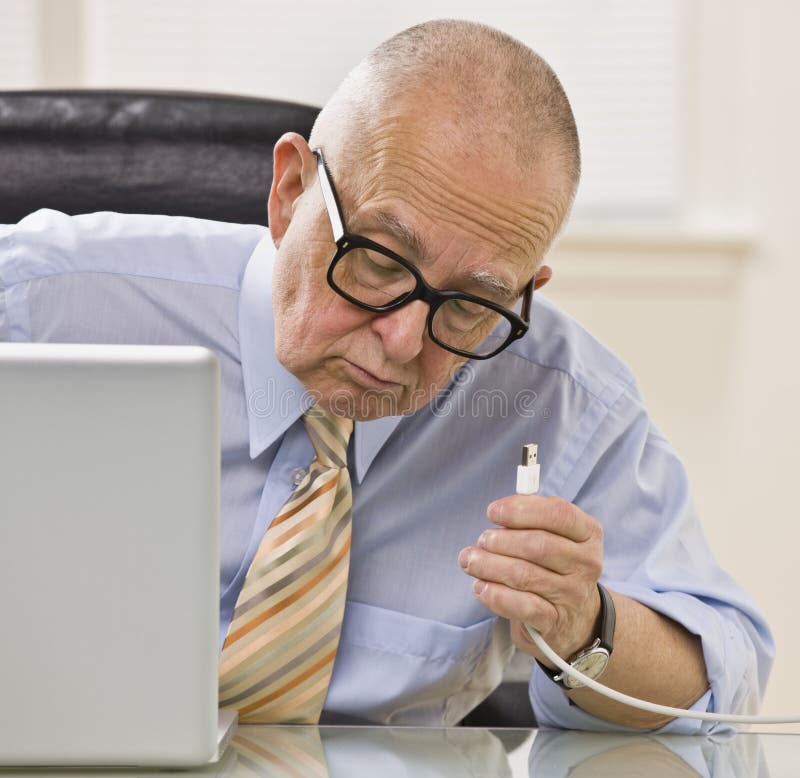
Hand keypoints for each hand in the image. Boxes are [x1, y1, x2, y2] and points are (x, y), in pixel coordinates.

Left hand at [458, 495, 603, 663]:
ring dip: (490, 565)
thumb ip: (530, 516)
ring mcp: (573, 594)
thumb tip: (499, 509)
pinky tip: (480, 587)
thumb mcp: (555, 534)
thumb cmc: (555, 564)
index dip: (521, 510)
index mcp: (588, 533)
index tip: (492, 512)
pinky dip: (496, 595)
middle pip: (538, 545)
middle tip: (481, 540)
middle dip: (501, 540)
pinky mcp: (555, 621)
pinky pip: (522, 606)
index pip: (558, 514)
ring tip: (470, 561)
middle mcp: (586, 563)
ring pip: (524, 575)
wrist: (576, 617)